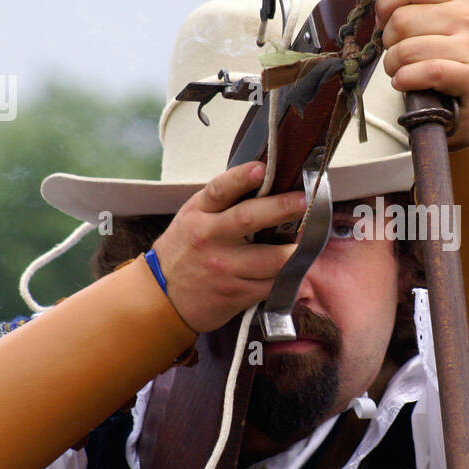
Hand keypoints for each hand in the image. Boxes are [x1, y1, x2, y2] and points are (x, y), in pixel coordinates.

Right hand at [152, 162, 306, 332]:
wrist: (162, 299)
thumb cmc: (184, 251)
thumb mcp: (192, 219)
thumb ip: (221, 203)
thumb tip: (264, 180)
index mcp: (198, 214)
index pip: (220, 190)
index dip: (241, 178)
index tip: (262, 169)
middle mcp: (209, 238)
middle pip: (249, 218)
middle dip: (282, 207)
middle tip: (305, 199)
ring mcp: (223, 268)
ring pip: (271, 258)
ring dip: (293, 250)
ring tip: (305, 242)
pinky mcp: (236, 293)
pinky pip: (272, 284)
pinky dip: (288, 277)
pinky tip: (294, 270)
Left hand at [375, 0, 468, 149]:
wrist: (458, 102)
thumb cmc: (434, 56)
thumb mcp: (425, 18)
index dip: (385, 3)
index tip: (384, 19)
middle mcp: (468, 16)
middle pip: (401, 20)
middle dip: (388, 43)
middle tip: (396, 52)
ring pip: (408, 49)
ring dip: (393, 66)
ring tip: (402, 71)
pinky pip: (427, 71)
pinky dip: (406, 81)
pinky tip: (406, 83)